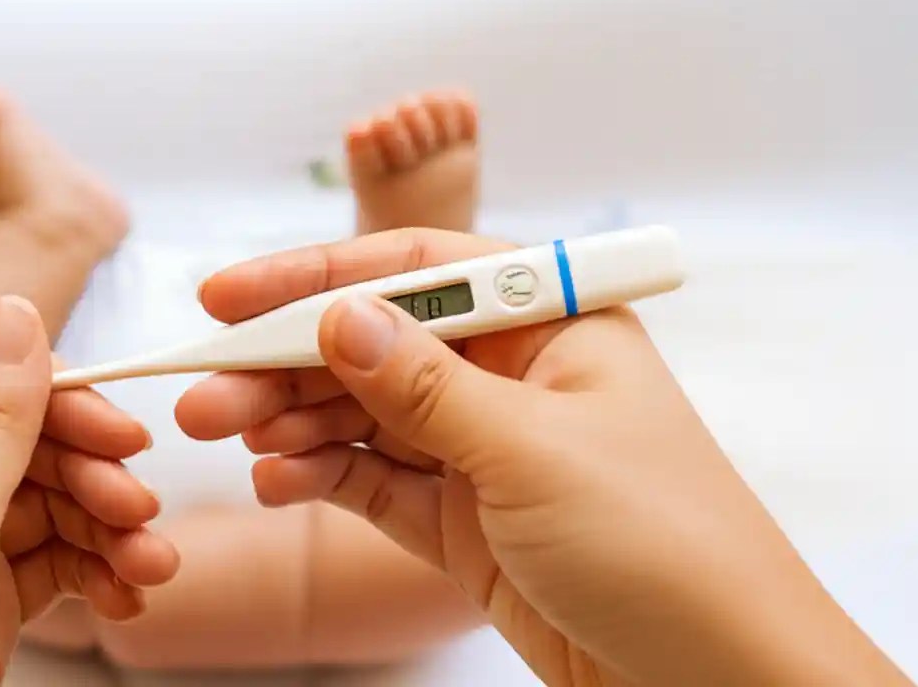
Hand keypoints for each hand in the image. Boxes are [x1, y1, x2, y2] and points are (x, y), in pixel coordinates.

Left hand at [0, 296, 178, 685]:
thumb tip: (14, 312)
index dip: (53, 390)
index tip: (120, 422)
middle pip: (29, 443)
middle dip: (95, 476)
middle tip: (140, 510)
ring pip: (54, 504)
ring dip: (109, 533)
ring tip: (151, 569)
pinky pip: (56, 559)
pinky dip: (97, 573)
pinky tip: (126, 596)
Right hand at [177, 229, 908, 685]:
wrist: (713, 678)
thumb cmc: (662, 544)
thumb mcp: (533, 450)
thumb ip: (425, 385)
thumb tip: (339, 316)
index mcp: (553, 325)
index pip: (420, 271)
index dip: (319, 276)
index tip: (230, 299)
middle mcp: (513, 376)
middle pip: (377, 346)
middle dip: (286, 363)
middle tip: (204, 390)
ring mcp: (484, 450)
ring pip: (365, 414)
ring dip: (290, 420)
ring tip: (222, 433)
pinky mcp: (464, 520)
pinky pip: (375, 480)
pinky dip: (322, 475)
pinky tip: (277, 479)